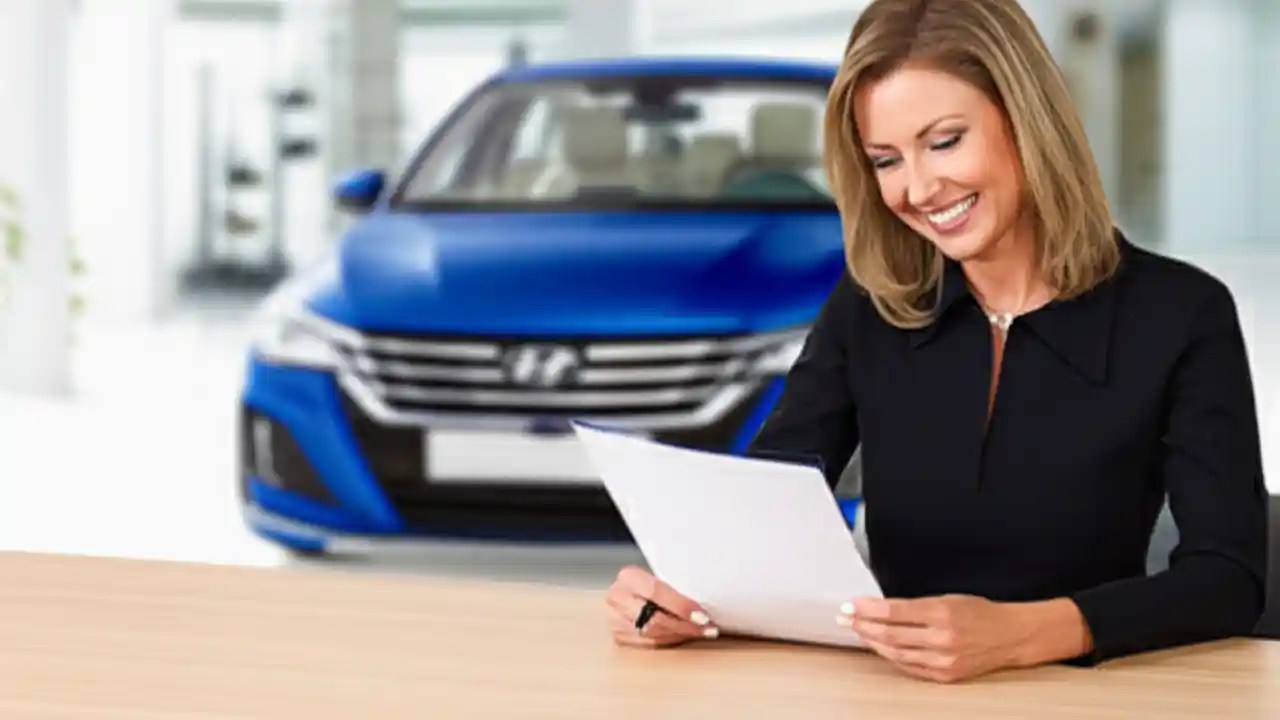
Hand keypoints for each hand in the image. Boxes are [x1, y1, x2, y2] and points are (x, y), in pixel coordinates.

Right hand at [606, 565, 718, 647]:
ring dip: (681, 635)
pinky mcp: (620, 636)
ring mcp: (615, 619)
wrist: (634, 592)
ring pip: (652, 634)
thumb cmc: (655, 582)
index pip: (655, 592)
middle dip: (684, 625)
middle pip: (653, 618)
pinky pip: (649, 644)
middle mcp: (617, 597)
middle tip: (707, 627)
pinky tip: (685, 635)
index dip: (680, 606)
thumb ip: (677, 586)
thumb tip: (705, 600)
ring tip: (701, 632)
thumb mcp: (663, 575)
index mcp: (628, 576)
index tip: (701, 614)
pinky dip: (671, 640)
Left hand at [837, 595, 1088, 682]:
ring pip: (896, 654)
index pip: (894, 612)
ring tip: (858, 631)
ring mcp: (943, 661)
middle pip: (890, 635)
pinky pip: (909, 668)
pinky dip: (891, 657)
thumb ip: (915, 606)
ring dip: (872, 642)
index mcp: (942, 613)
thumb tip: (880, 608)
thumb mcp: (948, 598)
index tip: (851, 604)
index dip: (867, 609)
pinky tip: (879, 647)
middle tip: (844, 618)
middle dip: (862, 625)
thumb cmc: (979, 612)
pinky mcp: (945, 676)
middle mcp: (941, 639)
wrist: (1011, 637)